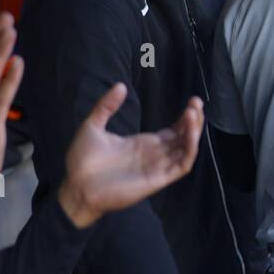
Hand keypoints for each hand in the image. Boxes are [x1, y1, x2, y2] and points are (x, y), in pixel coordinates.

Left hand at [56, 86, 203, 228]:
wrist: (76, 187)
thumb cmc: (82, 162)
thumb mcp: (93, 126)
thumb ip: (106, 106)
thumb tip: (121, 85)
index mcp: (142, 144)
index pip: (172, 131)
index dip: (184, 118)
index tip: (192, 102)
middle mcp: (154, 155)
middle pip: (183, 138)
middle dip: (193, 120)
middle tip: (197, 102)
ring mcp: (157, 168)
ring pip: (186, 150)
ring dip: (193, 132)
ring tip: (194, 113)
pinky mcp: (158, 180)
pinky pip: (181, 165)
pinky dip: (190, 150)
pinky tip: (190, 133)